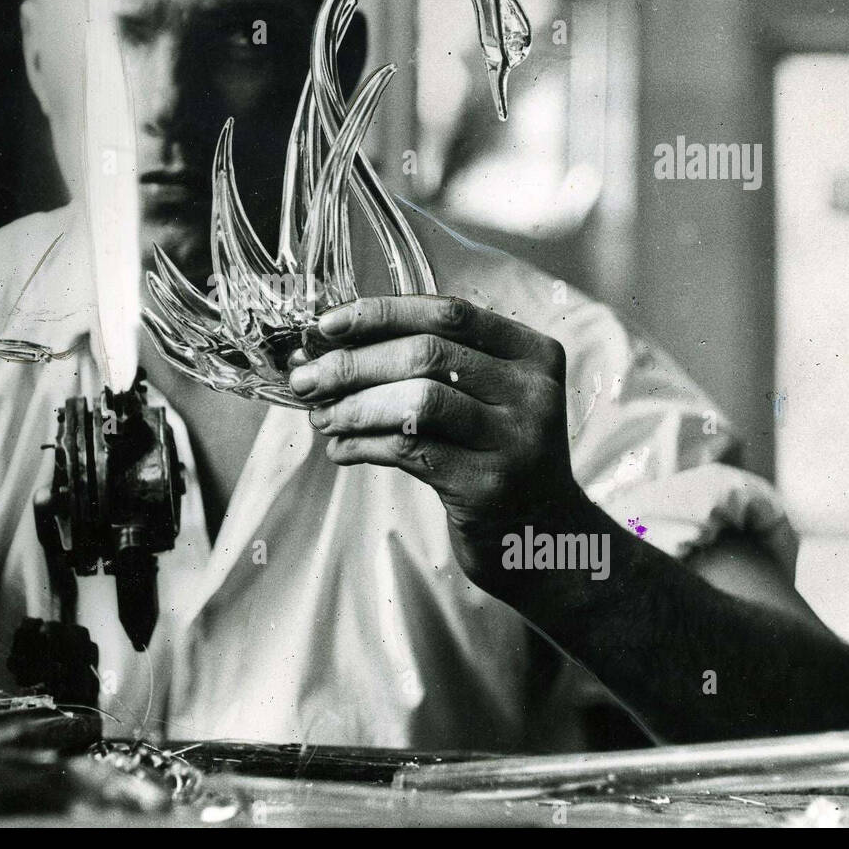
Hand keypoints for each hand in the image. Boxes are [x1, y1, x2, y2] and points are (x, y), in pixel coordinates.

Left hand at [289, 294, 578, 581]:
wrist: (542, 534)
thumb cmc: (495, 453)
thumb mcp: (484, 397)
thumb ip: (430, 364)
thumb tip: (330, 344)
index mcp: (531, 353)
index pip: (448, 314)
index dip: (381, 314)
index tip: (326, 325)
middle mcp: (531, 391)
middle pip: (427, 355)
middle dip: (353, 363)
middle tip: (306, 378)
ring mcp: (515, 440)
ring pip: (417, 402)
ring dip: (354, 407)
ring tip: (320, 417)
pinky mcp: (488, 486)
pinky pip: (410, 451)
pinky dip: (363, 445)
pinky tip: (340, 449)